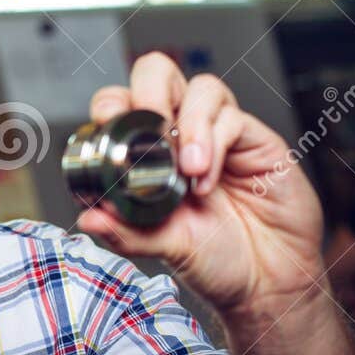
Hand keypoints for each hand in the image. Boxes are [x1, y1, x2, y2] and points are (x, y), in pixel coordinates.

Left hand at [77, 53, 326, 316]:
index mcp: (150, 152)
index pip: (123, 104)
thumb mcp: (163, 247)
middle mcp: (183, 133)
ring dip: (189, 126)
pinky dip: (215, 146)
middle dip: (148, 93)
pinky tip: (207, 182)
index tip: (110, 135)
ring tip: (188, 171)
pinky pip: (233, 119)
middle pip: (158, 73)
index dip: (112, 108)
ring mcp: (220, 133)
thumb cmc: (215, 258)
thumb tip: (87, 216)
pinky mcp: (256, 140)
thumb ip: (126, 232)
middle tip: (150, 131)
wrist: (266, 281)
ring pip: (202, 88)